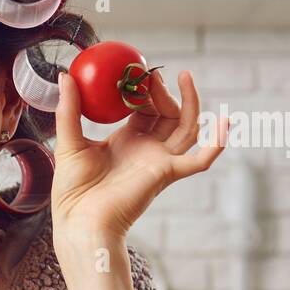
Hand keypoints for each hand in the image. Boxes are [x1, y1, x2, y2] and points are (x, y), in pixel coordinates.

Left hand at [50, 69, 226, 240]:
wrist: (79, 219)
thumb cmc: (71, 190)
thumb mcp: (68, 142)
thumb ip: (69, 110)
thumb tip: (64, 76)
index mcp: (126, 141)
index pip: (144, 109)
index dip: (144, 90)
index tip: (137, 70)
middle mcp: (147, 150)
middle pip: (167, 114)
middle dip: (163, 92)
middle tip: (151, 73)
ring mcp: (160, 161)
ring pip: (186, 127)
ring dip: (190, 102)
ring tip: (183, 77)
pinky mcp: (167, 174)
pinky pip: (199, 161)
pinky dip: (216, 145)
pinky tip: (225, 123)